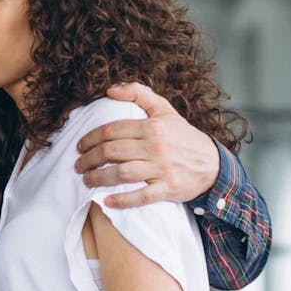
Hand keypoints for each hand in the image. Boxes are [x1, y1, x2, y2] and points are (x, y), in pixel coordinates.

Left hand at [73, 82, 219, 207]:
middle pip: (111, 152)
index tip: (79, 146)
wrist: (213, 163)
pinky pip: (141, 196)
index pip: (111, 131)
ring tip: (86, 179)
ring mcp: (162, 169)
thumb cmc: (183, 137)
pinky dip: (122, 200)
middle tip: (78, 164)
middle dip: (88, 159)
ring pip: (122, 174)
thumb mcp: (164, 110)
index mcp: (152, 127)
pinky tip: (106, 201)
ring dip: (98, 177)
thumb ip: (138, 94)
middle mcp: (155, 147)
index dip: (90, 138)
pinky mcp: (169, 188)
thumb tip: (110, 90)